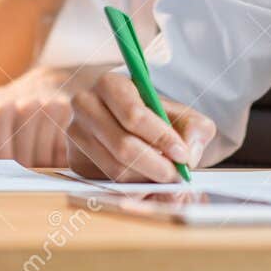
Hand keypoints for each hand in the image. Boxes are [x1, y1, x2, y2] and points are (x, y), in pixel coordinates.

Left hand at [0, 68, 74, 166]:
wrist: (48, 83)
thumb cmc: (10, 102)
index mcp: (1, 106)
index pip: (2, 150)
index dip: (3, 165)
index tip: (2, 173)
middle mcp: (26, 105)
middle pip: (23, 157)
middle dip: (20, 171)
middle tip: (19, 173)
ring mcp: (49, 109)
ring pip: (44, 158)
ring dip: (39, 168)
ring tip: (35, 165)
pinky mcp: (67, 113)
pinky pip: (62, 151)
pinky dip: (57, 161)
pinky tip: (51, 158)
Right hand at [67, 71, 216, 181]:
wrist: (134, 127)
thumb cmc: (158, 117)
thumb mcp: (183, 115)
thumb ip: (195, 129)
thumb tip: (189, 154)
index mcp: (109, 83)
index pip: (133, 115)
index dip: (161, 137)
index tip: (182, 155)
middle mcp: (85, 106)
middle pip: (122, 146)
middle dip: (156, 165)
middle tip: (178, 175)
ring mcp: (75, 135)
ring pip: (115, 168)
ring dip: (147, 178)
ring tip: (166, 176)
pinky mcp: (75, 160)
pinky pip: (107, 182)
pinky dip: (134, 187)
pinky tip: (148, 180)